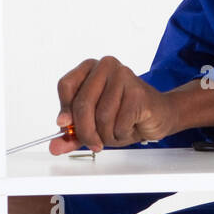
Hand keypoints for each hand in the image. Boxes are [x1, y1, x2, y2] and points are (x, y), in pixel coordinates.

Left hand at [52, 56, 176, 153]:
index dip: (64, 109)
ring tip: (117, 131)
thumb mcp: (94, 125)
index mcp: (91, 68)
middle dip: (85, 131)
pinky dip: (121, 134)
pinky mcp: (138, 92)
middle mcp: (106, 66)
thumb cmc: (125, 115)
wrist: (159, 115)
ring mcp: (123, 76)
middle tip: (93, 144)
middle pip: (82, 104)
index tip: (64, 126)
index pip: (66, 85)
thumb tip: (54, 147)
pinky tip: (130, 127)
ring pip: (101, 117)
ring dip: (107, 134)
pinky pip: (119, 123)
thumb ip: (73, 134)